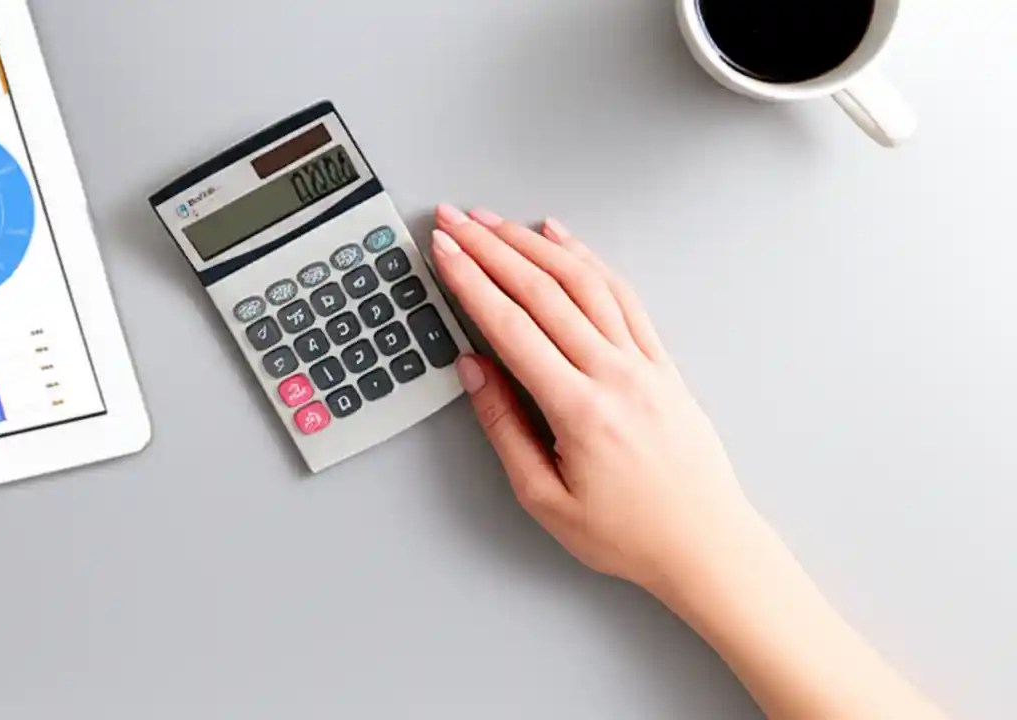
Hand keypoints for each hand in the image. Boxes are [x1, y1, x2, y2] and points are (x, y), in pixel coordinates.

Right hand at [431, 205, 754, 591]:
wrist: (706, 544)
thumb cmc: (629, 534)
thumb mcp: (545, 498)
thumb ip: (504, 429)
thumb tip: (474, 372)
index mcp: (580, 410)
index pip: (512, 327)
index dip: (471, 282)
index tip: (445, 252)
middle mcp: (614, 374)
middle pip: (543, 291)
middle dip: (491, 247)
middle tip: (455, 220)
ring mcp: (643, 362)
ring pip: (583, 283)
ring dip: (534, 244)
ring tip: (497, 221)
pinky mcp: (662, 362)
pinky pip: (623, 296)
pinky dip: (589, 260)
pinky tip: (564, 240)